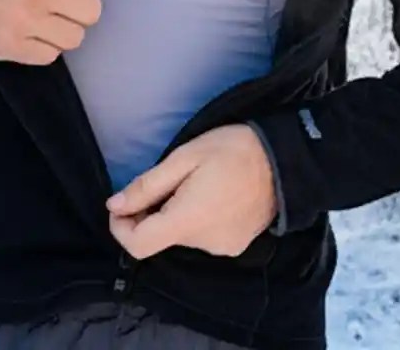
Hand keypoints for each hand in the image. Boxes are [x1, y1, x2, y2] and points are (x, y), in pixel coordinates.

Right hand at [0, 0, 106, 64]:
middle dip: (80, 9)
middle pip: (92, 11)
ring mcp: (25, 20)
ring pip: (75, 38)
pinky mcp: (9, 46)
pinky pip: (49, 56)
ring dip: (63, 31)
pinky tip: (27, 35)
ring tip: (44, 23)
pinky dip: (43, 48)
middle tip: (63, 7)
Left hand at [106, 124, 275, 259]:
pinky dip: (195, 221)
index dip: (120, 228)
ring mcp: (222, 248)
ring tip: (191, 184)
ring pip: (180, 237)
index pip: (137, 246)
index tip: (121, 205)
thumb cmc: (232, 150)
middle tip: (162, 182)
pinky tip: (209, 196)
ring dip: (174, 215)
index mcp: (187, 221)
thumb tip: (114, 206)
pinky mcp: (235, 246)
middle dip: (149, 214)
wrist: (286, 160)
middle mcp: (203, 243)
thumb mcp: (183, 158)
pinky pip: (202, 238)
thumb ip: (146, 187)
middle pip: (159, 239)